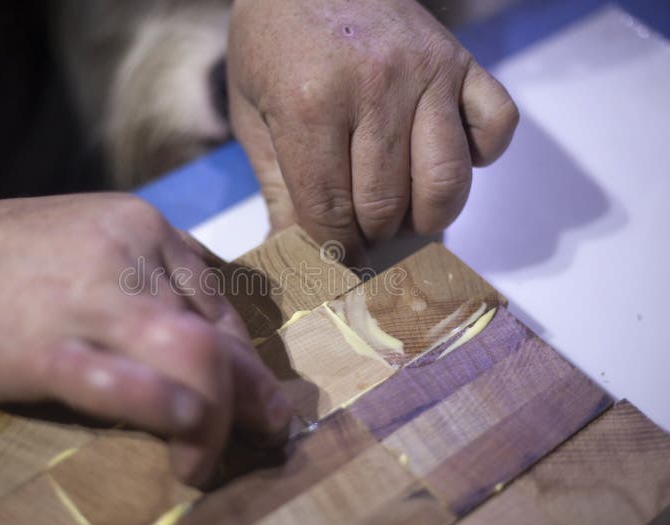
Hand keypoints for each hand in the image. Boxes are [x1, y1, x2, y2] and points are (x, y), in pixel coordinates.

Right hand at [0, 194, 291, 485]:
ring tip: (207, 455)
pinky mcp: (47, 344)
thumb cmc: (8, 259)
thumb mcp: (94, 242)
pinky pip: (122, 383)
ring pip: (190, 354)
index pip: (217, 304)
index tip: (252, 393)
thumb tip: (210, 335)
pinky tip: (181, 436)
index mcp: (146, 227)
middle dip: (249, 392)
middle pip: (215, 333)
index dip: (243, 358)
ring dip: (217, 417)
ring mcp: (89, 296)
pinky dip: (164, 410)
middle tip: (267, 429)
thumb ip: (154, 277)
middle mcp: (129, 252)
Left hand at [228, 0, 518, 259]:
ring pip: (445, 182)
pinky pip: (497, 128)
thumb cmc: (273, 43)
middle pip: (386, 206)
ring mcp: (427, 73)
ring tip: (401, 211)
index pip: (330, 213)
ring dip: (425, 216)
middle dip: (372, 235)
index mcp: (310, 105)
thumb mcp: (252, 114)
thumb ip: (277, 187)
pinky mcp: (463, 62)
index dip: (332, 249)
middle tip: (361, 229)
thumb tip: (292, 255)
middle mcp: (375, 88)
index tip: (334, 257)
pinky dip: (480, 158)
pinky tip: (443, 158)